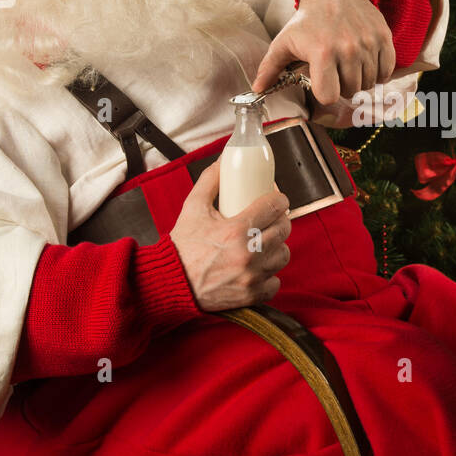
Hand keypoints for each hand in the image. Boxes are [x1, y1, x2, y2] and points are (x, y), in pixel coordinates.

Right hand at [169, 161, 291, 310]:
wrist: (170, 282)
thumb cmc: (182, 246)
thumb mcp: (192, 208)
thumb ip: (210, 181)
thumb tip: (223, 160)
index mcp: (236, 230)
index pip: (275, 206)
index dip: (279, 199)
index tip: (276, 199)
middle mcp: (248, 253)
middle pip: (284, 229)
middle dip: (280, 220)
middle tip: (270, 219)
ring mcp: (251, 276)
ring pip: (283, 255)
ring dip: (276, 247)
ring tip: (264, 243)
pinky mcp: (251, 295)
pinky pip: (276, 282)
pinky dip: (270, 275)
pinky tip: (258, 267)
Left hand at [252, 0, 394, 104]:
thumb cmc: (308, 20)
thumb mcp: (285, 41)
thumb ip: (270, 67)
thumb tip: (257, 89)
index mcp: (321, 52)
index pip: (328, 96)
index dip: (324, 93)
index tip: (321, 83)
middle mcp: (347, 49)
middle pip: (350, 91)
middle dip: (341, 86)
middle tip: (334, 72)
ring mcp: (368, 43)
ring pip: (369, 84)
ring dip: (359, 80)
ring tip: (348, 66)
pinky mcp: (383, 38)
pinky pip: (386, 71)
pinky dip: (378, 72)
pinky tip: (365, 63)